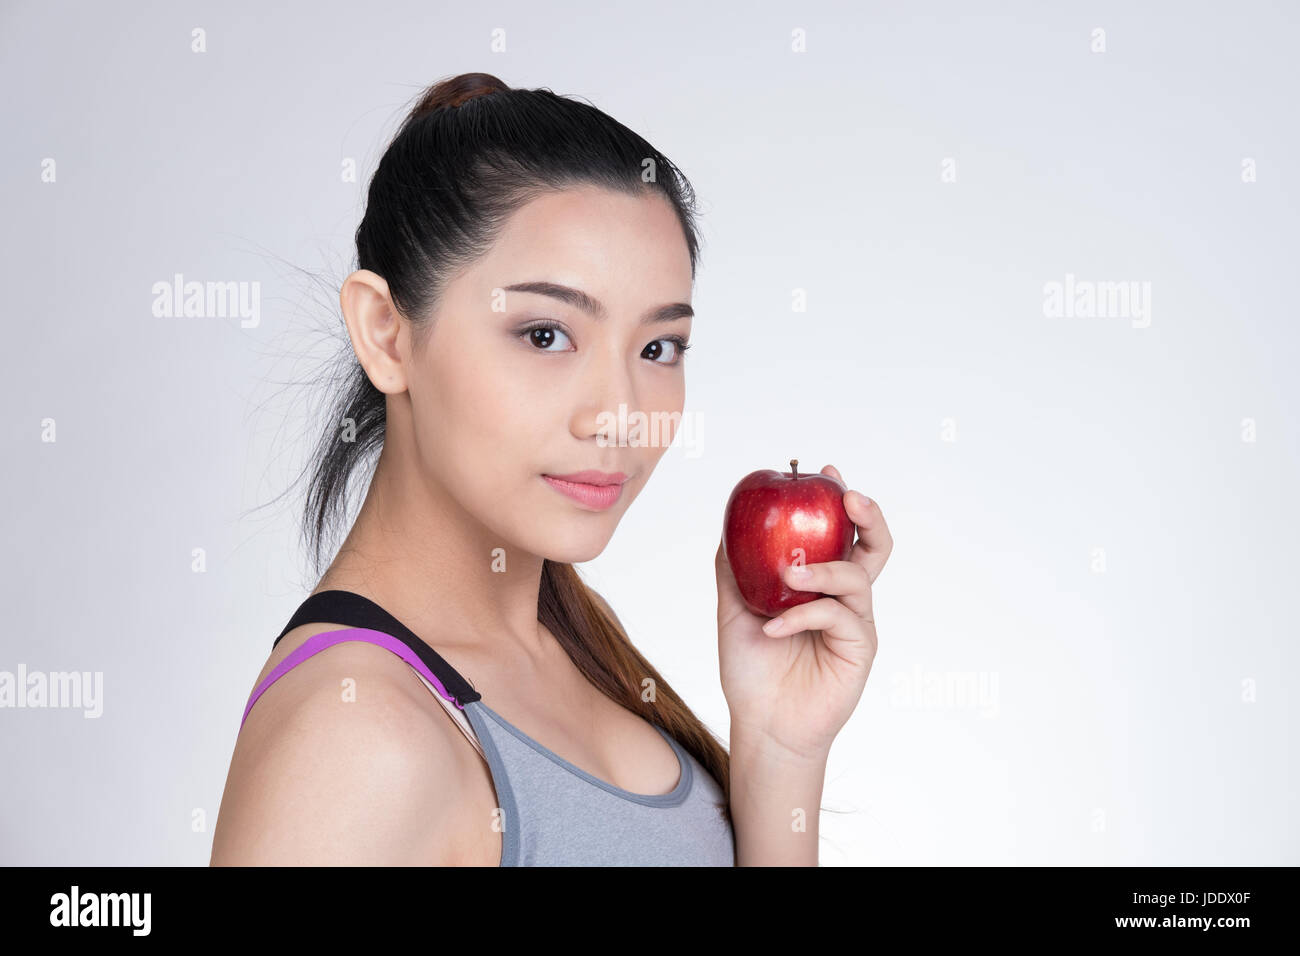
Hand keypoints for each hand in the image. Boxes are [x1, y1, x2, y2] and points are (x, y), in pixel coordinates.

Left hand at [716, 464, 891, 760]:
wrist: (761, 724)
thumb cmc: (751, 670)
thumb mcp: (733, 611)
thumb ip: (734, 571)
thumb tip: (727, 527)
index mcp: (822, 584)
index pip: (842, 534)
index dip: (842, 501)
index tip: (827, 472)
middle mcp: (845, 599)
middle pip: (875, 547)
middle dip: (868, 516)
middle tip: (848, 497)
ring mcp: (856, 623)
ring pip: (857, 578)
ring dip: (823, 570)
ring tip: (789, 576)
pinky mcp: (859, 650)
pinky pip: (837, 618)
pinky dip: (803, 615)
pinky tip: (773, 627)